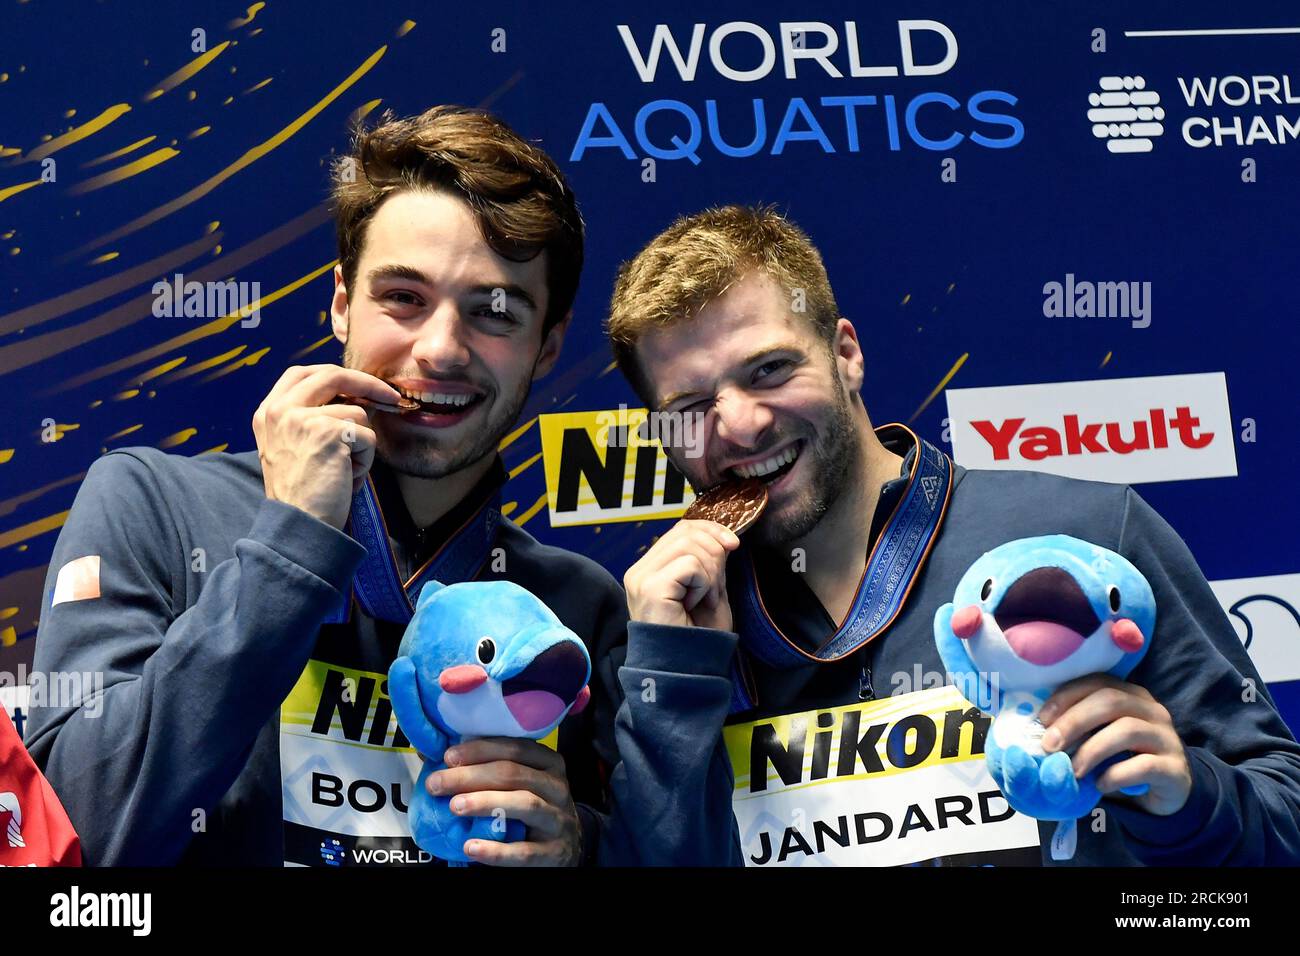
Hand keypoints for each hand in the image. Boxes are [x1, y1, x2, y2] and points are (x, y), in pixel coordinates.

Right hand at [252, 364, 400, 527]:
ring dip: (361, 445)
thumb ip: (310, 418)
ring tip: (343, 472)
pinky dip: (366, 461)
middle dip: (367, 383)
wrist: (300, 526)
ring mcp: (302, 418)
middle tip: (391, 397)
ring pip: (357, 413)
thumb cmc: (304, 495)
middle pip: (331, 375)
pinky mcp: (328, 432)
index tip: (359, 384)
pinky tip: (347, 478)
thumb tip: (356, 399)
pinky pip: (368, 436)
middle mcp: (279, 410)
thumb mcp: (293, 448)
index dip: (335, 375)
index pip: (301, 374)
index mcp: (267, 412)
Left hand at [426, 737, 581, 865]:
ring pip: (525, 805)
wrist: (566, 847)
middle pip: (514, 774)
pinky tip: (470, 847)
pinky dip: (496, 850)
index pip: (515, 748)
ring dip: (486, 803)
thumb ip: (487, 768)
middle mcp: (557, 787)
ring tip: (454, 806)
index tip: (448, 757)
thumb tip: (435, 754)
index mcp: (548, 763)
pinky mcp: (554, 852)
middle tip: (437, 784)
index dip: (480, 750)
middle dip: (471, 776)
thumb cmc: (532, 807)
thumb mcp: (522, 783)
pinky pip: (524, 852)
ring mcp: (558, 820)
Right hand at [624, 519, 739, 630]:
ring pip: (689, 545)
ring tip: (703, 599)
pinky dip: (703, 583)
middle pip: (686, 532)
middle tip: (714, 588)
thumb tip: (722, 536)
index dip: (710, 530)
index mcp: (649, 569)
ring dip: (709, 572)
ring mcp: (641, 579)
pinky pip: (690, 565)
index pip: (680, 530)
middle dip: (714, 553)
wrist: (686, 671)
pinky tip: (695, 604)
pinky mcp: (650, 588)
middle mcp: (639, 571)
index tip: (733, 545)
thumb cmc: (696, 637)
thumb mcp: (708, 590)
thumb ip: (710, 562)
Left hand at [1039, 673, 1192, 815]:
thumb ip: (1080, 729)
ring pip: (1128, 730)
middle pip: (1111, 701)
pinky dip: (1116, 775)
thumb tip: (1040, 733)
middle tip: (1050, 745)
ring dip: (1092, 750)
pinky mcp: (1174, 768)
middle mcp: (1152, 710)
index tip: (1042, 719)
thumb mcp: (1101, 737)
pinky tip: (1101, 786)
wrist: (1168, 790)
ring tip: (1074, 771)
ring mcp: (1167, 737)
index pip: (1097, 682)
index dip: (1067, 697)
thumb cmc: (1125, 758)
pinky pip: (1144, 766)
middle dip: (1074, 721)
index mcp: (1131, 695)